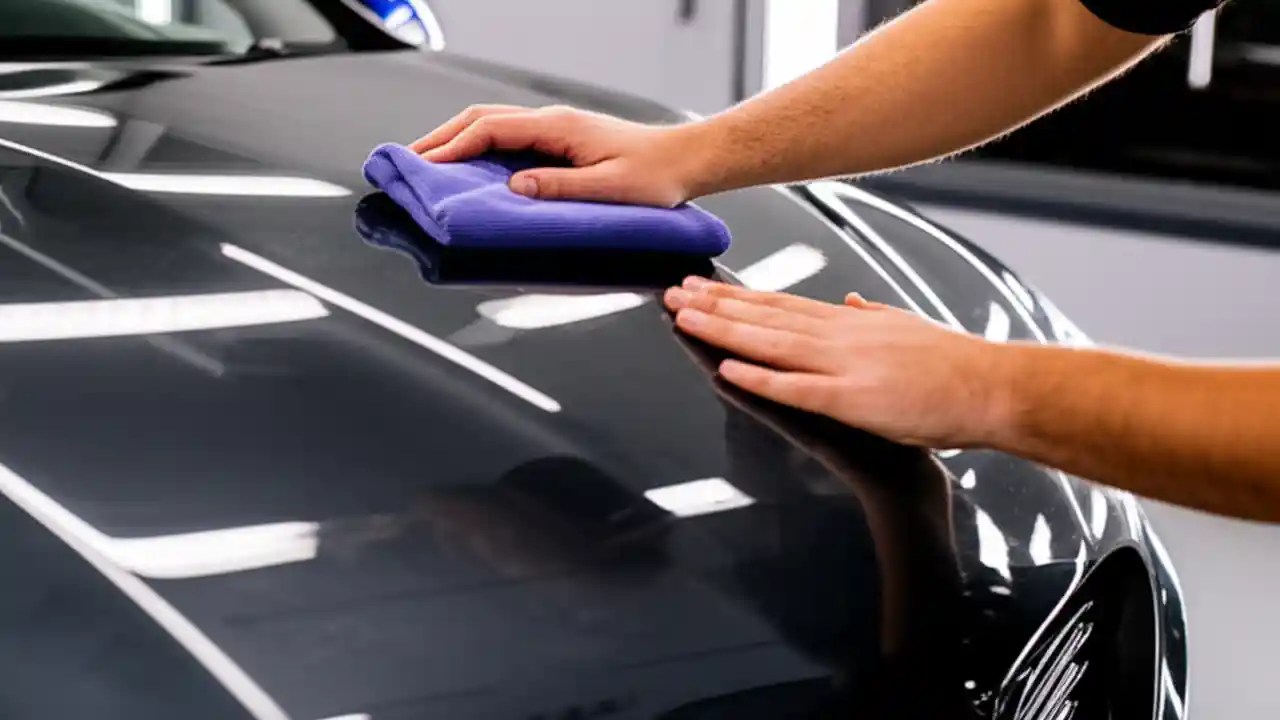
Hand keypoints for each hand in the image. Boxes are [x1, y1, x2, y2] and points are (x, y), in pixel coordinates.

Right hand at [410, 104, 708, 206]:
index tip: (427, 165)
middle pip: (482, 119)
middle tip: (409, 160)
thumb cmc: (654, 177)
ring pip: (492, 125)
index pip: (492, 130)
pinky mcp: (559, 140)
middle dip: (442, 138)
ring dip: (457, 140)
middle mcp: (552, 122)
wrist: (683, 161)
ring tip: (428, 161)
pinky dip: (478, 147)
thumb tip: (516, 188)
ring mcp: (554, 128)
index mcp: (559, 128)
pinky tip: (468, 165)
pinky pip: (508, 138)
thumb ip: (560, 189)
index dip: (455, 147)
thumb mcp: (608, 189)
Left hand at [663, 278, 1015, 447]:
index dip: (736, 294)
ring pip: (770, 343)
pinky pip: (797, 389)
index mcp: (848, 321)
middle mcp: (839, 335)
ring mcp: (844, 365)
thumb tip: (847, 299)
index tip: (702, 285)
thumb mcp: (904, 325)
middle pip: (764, 316)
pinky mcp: (854, 399)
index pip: (779, 303)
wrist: (990, 388)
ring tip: (684, 318)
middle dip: (714, 305)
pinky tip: (728, 369)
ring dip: (723, 330)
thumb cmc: (952, 364)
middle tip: (673, 293)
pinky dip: (761, 379)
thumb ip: (869, 314)